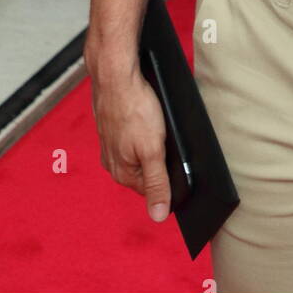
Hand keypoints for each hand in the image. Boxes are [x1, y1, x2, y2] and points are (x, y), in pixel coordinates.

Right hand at [89, 65, 170, 222]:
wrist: (115, 75)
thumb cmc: (133, 109)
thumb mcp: (153, 150)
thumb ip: (157, 184)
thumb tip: (159, 216)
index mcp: (122, 174)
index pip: (152, 190)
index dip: (170, 178)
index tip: (181, 164)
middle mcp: (113, 162)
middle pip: (146, 171)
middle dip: (160, 159)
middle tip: (169, 140)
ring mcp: (111, 143)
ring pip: (140, 152)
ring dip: (152, 142)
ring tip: (158, 125)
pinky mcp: (113, 126)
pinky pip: (133, 136)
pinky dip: (144, 129)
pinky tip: (149, 117)